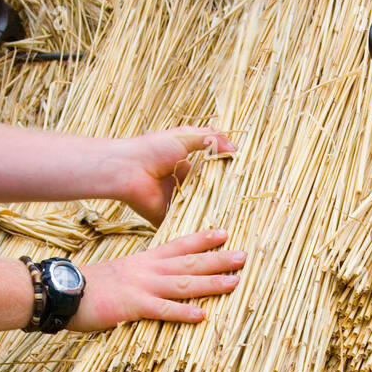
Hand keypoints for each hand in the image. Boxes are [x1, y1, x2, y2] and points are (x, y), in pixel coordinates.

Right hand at [71, 228, 245, 331]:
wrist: (62, 290)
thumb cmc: (87, 287)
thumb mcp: (117, 275)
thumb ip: (137, 278)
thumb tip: (150, 284)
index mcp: (144, 261)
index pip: (179, 246)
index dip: (202, 239)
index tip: (224, 232)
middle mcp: (147, 270)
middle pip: (189, 263)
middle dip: (218, 259)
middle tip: (244, 256)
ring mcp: (142, 287)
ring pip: (183, 284)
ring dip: (211, 283)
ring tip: (235, 282)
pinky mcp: (133, 307)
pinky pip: (162, 310)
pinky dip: (183, 313)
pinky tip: (203, 315)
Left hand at [111, 127, 237, 225]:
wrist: (128, 170)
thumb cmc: (153, 149)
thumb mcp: (185, 136)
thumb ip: (211, 138)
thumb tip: (236, 147)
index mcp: (187, 168)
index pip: (212, 175)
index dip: (226, 179)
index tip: (244, 184)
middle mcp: (183, 187)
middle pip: (208, 196)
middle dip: (222, 201)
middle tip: (242, 206)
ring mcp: (175, 204)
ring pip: (198, 212)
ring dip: (212, 216)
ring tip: (234, 221)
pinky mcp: (167, 219)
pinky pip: (184, 226)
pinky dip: (195, 230)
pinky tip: (215, 234)